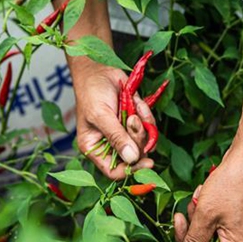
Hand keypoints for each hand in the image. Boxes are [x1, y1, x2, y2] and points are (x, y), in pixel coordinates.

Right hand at [72, 62, 155, 179]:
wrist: (100, 70)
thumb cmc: (92, 92)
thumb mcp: (100, 115)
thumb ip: (116, 137)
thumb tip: (132, 158)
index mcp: (95, 148)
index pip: (114, 172)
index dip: (131, 171)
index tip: (147, 162)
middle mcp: (110, 144)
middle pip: (134, 157)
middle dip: (138, 138)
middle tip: (133, 120)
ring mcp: (125, 133)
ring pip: (145, 142)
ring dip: (143, 125)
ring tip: (134, 110)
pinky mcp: (135, 122)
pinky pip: (149, 126)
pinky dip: (147, 115)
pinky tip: (137, 103)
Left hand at [174, 147, 242, 241]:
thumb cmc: (230, 184)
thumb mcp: (205, 214)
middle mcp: (242, 241)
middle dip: (191, 233)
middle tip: (181, 217)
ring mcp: (241, 228)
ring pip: (209, 233)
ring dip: (197, 218)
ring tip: (198, 198)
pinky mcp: (238, 215)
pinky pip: (215, 221)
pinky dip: (206, 210)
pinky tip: (204, 192)